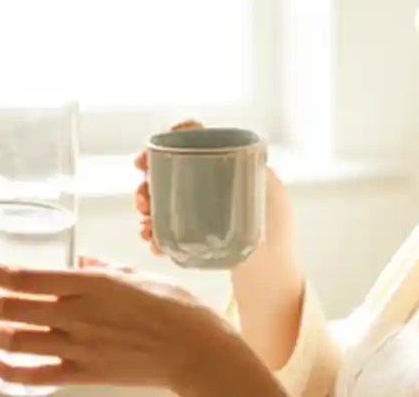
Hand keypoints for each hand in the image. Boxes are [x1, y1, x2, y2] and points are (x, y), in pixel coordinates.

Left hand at [0, 255, 281, 394]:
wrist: (197, 351)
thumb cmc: (177, 308)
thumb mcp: (140, 276)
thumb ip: (105, 269)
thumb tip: (82, 260)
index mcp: (92, 284)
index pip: (27, 278)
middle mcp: (78, 315)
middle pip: (11, 308)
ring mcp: (78, 346)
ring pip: (15, 340)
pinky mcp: (84, 373)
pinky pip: (35, 375)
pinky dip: (6, 370)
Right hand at [134, 121, 304, 369]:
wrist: (272, 278)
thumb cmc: (277, 234)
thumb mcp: (270, 195)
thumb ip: (254, 172)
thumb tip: (234, 153)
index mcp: (233, 165)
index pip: (198, 140)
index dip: (170, 142)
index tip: (147, 159)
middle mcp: (214, 183)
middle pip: (173, 169)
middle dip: (149, 182)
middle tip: (141, 199)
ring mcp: (203, 208)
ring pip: (165, 196)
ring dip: (148, 206)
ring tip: (145, 225)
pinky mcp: (196, 233)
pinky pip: (167, 225)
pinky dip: (155, 231)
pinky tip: (152, 241)